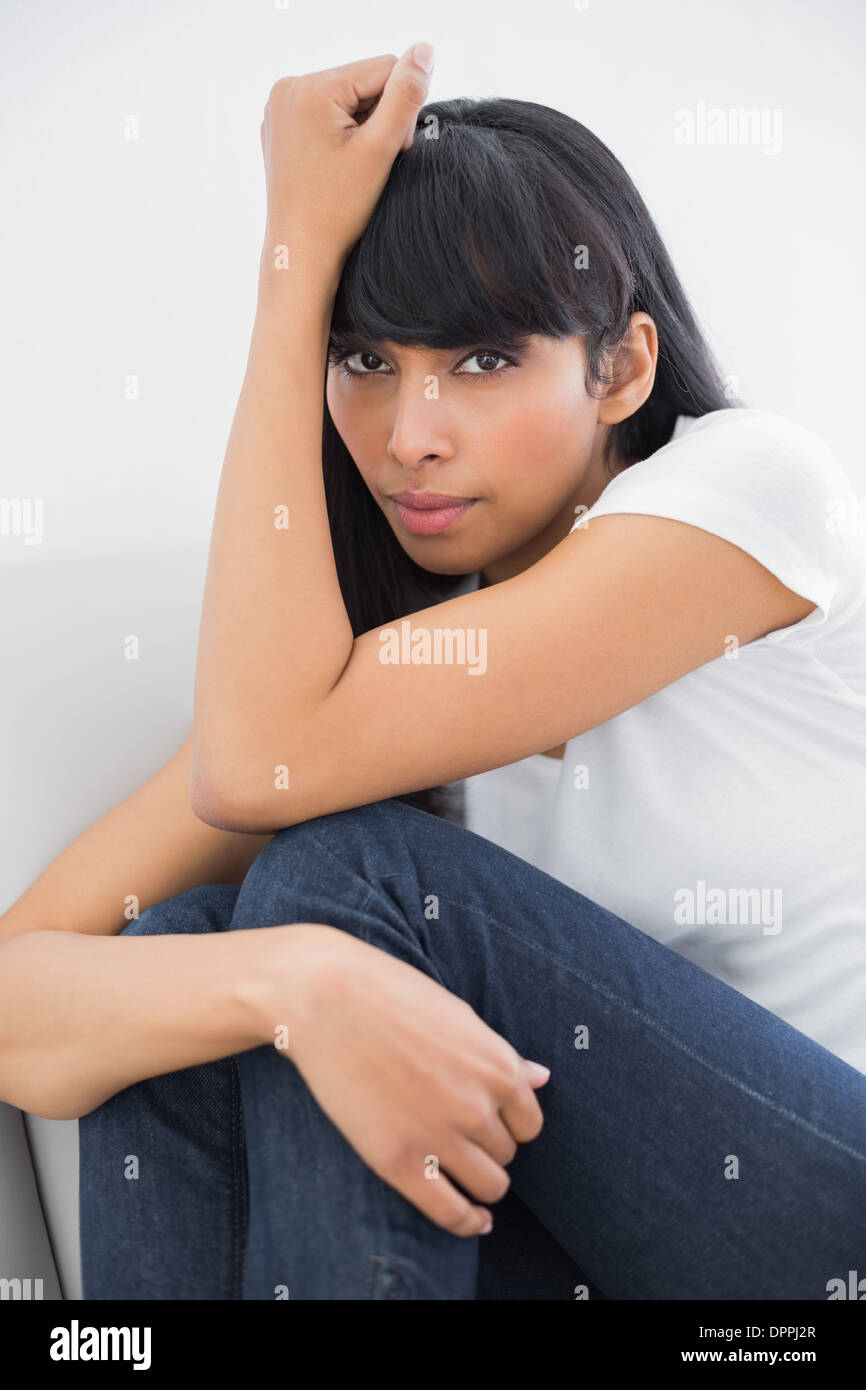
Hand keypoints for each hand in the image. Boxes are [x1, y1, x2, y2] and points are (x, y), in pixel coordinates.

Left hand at [259, 42, 434, 267]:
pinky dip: (341, 133)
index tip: (394, 149)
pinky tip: (338, 164)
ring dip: (363, 125)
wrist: (300, 252)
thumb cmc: (338, 209)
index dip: (401, 108)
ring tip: (356, 166)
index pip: (383, 68)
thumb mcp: (381, 148)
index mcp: (311, 87)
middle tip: (375, 162)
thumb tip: (425, 49)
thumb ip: (407, 95)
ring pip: (346, 98)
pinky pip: (325, 114)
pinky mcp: (280, 126)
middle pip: (362, 82)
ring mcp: (280, 107)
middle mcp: (289, 87)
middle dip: (380, 116)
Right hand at [271, 922, 549, 1237]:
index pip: (529, 1124)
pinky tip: (472, 1220)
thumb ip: (502, 1056)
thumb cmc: (392, 996)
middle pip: (506, 1154)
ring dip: (478, 1180)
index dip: (509, 1125)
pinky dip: (467, 1223)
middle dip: (487, 1147)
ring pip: (490, 1186)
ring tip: (459, 1169)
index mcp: (499, 1068)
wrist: (327, 998)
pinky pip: (451, 1213)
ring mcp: (439, 1137)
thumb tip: (543, 1078)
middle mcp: (479, 1107)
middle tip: (457, 1133)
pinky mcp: (399, 1161)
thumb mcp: (459, 1017)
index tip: (487, 1121)